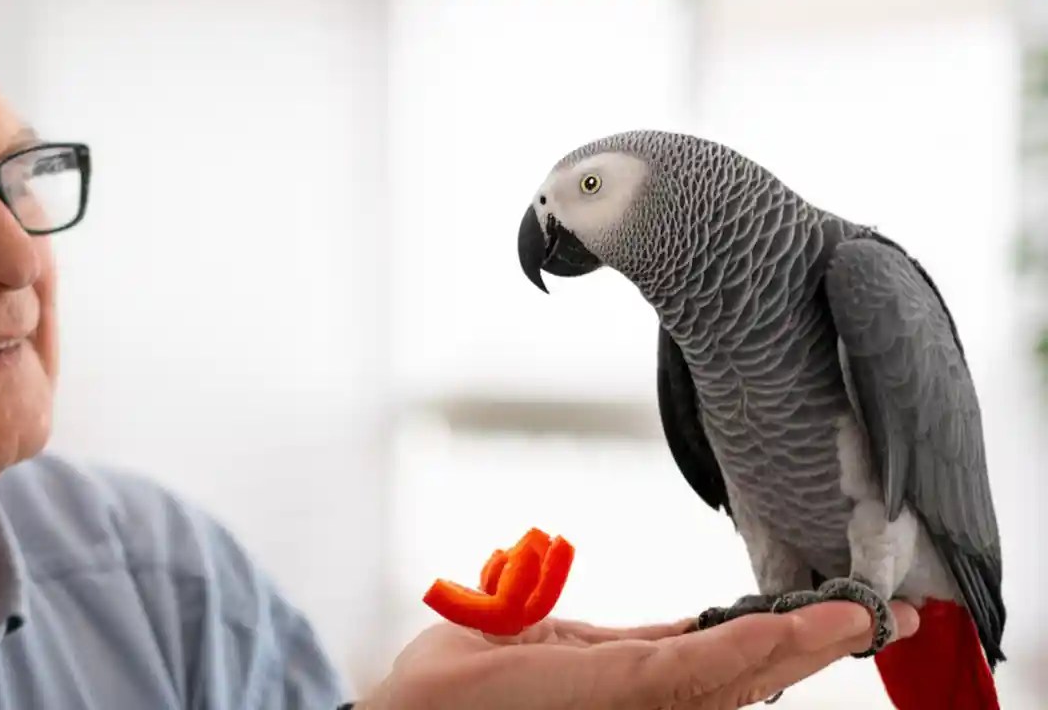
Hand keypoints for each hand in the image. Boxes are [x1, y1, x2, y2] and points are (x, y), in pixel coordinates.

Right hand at [359, 600, 919, 708]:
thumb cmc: (444, 693)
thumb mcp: (510, 636)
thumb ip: (605, 646)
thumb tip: (689, 640)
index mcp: (603, 691)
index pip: (704, 667)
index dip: (773, 641)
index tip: (835, 617)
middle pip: (735, 682)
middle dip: (806, 648)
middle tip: (870, 616)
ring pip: (723, 690)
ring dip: (783, 654)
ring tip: (838, 620)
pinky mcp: (619, 707)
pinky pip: (690, 688)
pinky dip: (735, 662)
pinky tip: (766, 637)